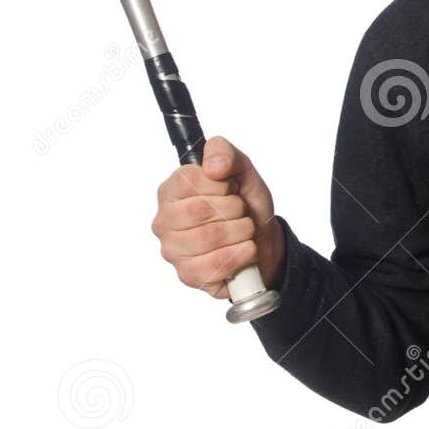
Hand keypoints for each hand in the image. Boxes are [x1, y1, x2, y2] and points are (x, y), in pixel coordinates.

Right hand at [151, 136, 283, 298]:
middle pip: (200, 209)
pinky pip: (216, 264)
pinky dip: (241, 254)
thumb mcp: (242, 169)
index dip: (221, 184)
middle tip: (241, 211)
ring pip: (210, 237)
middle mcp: (164, 221)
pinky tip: (244, 249)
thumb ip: (225, 153)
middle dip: (235, 209)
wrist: (264, 239)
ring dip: (241, 231)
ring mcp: (173, 251)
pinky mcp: (188, 275)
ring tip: (244, 230)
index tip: (231, 188)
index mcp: (171, 191)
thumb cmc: (245, 204)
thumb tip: (213, 165)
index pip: (189, 180)